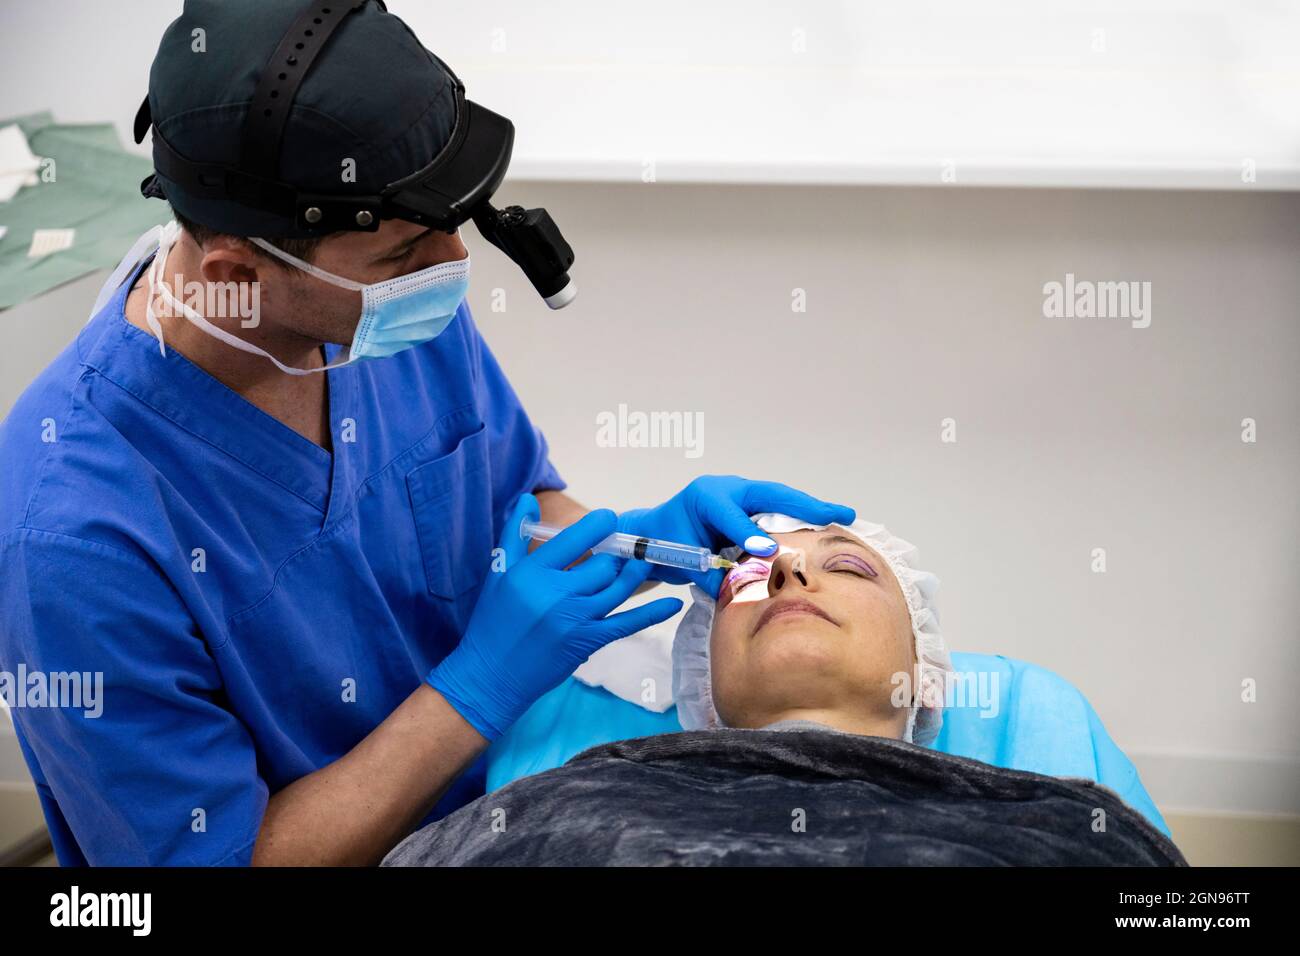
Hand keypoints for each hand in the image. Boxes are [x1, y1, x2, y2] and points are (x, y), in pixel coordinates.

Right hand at [427, 494, 683, 740]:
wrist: (491, 673)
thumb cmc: (493, 620)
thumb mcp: (499, 572)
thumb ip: (515, 532)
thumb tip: (527, 498)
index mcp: (533, 572)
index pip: (575, 539)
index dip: (599, 525)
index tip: (610, 518)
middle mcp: (556, 594)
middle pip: (602, 564)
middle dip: (616, 553)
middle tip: (625, 546)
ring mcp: (575, 620)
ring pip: (617, 588)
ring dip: (635, 574)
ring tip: (644, 562)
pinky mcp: (587, 642)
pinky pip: (626, 623)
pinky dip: (652, 612)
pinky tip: (672, 602)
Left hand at [617, 475, 855, 595]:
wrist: (651, 533)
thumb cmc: (663, 545)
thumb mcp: (681, 559)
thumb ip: (711, 572)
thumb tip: (745, 588)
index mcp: (706, 498)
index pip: (732, 514)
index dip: (749, 532)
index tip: (767, 551)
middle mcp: (728, 490)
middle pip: (772, 494)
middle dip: (807, 506)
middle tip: (841, 514)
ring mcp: (740, 495)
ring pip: (780, 499)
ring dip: (810, 509)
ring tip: (841, 516)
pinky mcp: (748, 506)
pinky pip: (778, 509)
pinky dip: (800, 516)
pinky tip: (821, 525)